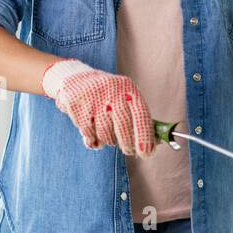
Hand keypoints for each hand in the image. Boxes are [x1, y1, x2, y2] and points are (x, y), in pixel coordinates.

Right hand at [41, 59, 156, 156]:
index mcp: (128, 88)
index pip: (141, 114)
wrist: (75, 78)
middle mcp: (111, 90)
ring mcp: (92, 97)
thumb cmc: (107, 95)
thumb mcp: (124, 98)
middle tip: (129, 150)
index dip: (145, 136)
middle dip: (127, 144)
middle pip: (123, 126)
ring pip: (104, 133)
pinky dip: (92, 139)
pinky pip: (88, 133)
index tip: (146, 154)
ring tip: (107, 135)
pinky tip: (92, 132)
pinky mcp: (76, 104)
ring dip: (107, 140)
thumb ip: (138, 118)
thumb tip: (157, 143)